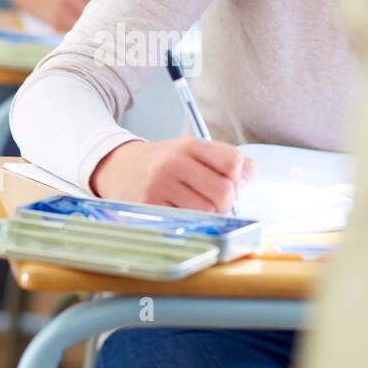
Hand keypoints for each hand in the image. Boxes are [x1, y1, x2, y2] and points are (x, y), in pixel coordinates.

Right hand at [89, 137, 255, 211]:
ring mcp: (159, 185)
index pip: (232, 162)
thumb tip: (250, 173)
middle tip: (218, 203)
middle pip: (224, 191)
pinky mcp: (149, 207)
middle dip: (227, 202)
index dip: (238, 178)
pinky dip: (190, 221)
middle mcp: (173, 162)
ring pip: (207, 211)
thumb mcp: (190, 151)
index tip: (231, 183)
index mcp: (188, 145)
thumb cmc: (161, 163)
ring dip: (209, 215)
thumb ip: (223, 159)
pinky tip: (181, 213)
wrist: (117, 168)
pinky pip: (186, 222)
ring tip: (197, 207)